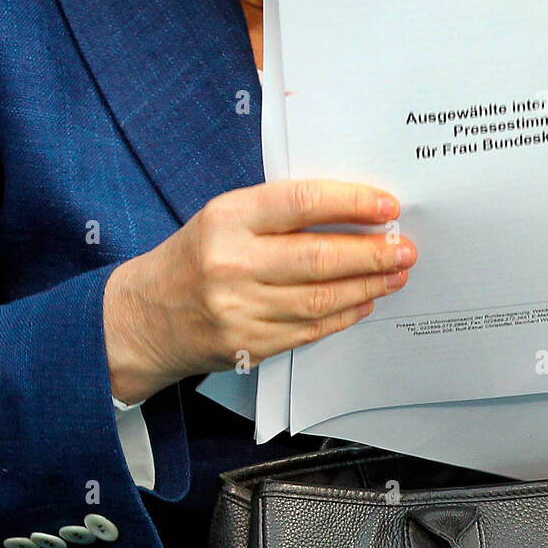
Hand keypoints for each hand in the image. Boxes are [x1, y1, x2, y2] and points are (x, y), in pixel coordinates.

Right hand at [103, 178, 415, 402]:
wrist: (143, 317)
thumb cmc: (193, 256)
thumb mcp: (224, 216)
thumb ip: (279, 211)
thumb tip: (351, 211)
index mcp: (227, 218)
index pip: (301, 203)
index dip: (351, 203)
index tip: (387, 206)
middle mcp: (231, 263)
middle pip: (318, 257)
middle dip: (372, 253)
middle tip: (404, 247)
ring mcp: (239, 309)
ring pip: (320, 298)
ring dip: (367, 286)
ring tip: (395, 274)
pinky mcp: (248, 345)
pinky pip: (309, 330)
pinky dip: (344, 315)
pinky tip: (365, 302)